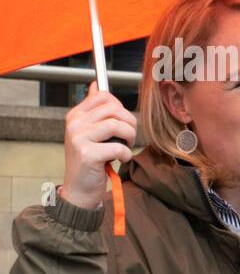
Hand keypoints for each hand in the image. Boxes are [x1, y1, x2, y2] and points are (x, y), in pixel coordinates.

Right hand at [59, 87, 134, 209]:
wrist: (79, 189)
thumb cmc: (90, 161)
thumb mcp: (89, 132)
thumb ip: (94, 110)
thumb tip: (96, 84)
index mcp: (75, 116)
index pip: (104, 96)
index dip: (121, 109)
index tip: (121, 123)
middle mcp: (75, 124)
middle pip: (114, 109)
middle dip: (130, 123)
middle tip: (127, 138)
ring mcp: (79, 138)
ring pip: (117, 125)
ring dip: (129, 138)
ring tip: (124, 148)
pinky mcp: (87, 154)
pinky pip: (119, 148)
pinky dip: (126, 155)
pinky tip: (119, 160)